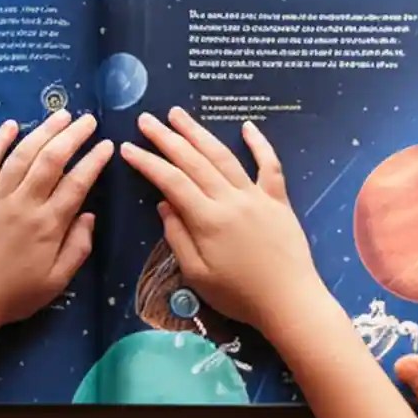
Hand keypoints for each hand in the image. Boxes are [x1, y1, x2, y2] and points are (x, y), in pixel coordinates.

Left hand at [0, 110, 112, 337]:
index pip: (78, 182)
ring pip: (23, 154)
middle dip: (73, 135)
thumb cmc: (13, 296)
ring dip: (43, 131)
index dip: (94, 160)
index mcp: (49, 225)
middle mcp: (24, 204)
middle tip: (88, 119)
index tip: (107, 145)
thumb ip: (78, 247)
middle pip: (52, 159)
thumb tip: (90, 214)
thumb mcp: (57, 281)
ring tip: (60, 115)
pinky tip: (11, 124)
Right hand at [119, 107, 323, 330]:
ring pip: (224, 156)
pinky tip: (248, 126)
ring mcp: (257, 196)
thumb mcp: (197, 275)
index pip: (171, 181)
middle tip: (146, 119)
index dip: (148, 162)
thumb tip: (164, 204)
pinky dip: (259, 144)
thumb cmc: (239, 295)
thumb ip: (178, 238)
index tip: (128, 148)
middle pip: (194, 161)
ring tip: (179, 114)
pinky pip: (269, 165)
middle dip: (167, 138)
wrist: (290, 302)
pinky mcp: (279, 200)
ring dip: (199, 132)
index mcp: (208, 220)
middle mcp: (231, 200)